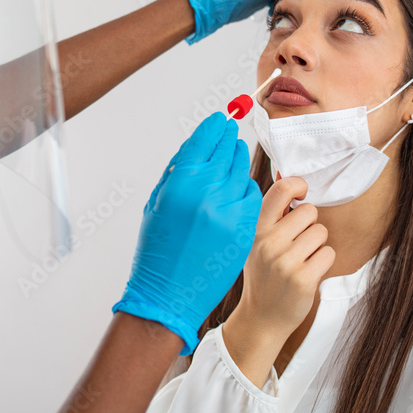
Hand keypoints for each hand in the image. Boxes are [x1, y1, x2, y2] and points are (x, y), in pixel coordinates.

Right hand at [113, 113, 262, 354]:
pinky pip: (255, 200)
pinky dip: (248, 193)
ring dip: (239, 166)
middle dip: (229, 142)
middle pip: (229, 152)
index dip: (215, 126)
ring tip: (233, 164)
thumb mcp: (157, 203)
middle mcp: (208, 194)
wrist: (168, 295)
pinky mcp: (247, 232)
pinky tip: (239, 195)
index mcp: (181, 183)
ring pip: (245, 174)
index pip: (206, 139)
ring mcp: (231, 214)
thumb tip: (199, 144)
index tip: (222, 118)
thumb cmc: (157, 249)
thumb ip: (178, 172)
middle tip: (231, 135)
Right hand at [236, 176, 334, 337]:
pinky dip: (323, 262)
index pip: (281, 190)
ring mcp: (285, 261)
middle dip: (310, 225)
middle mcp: (268, 242)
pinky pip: (328, 254)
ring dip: (318, 245)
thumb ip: (272, 212)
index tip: (302, 194)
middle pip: (309, 212)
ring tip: (302, 259)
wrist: (262, 318)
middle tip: (298, 243)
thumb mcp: (257, 241)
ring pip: (321, 233)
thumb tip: (286, 174)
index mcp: (256, 229)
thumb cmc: (264, 274)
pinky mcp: (303, 279)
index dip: (298, 186)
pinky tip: (308, 272)